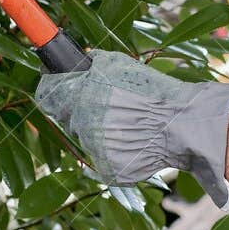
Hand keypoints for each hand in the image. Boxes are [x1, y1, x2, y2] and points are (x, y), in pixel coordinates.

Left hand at [34, 49, 228, 206]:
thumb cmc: (152, 92)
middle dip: (79, 110)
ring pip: (84, 138)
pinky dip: (112, 151)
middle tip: (108, 107)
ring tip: (127, 124)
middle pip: (65, 116)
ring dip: (98, 131)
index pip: (47, 93)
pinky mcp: (106, 167)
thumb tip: (73, 61)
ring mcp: (93, 147)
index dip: (52, 87)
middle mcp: (82, 122)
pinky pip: (100, 158)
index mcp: (82, 94)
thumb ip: (91, 64)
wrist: (180, 125)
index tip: (57, 85)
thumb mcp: (119, 66)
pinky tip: (131, 141)